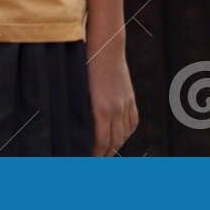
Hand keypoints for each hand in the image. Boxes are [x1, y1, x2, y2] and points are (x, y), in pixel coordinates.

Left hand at [85, 30, 137, 155]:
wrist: (106, 47)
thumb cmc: (86, 66)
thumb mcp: (80, 90)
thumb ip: (81, 109)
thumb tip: (77, 128)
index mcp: (101, 110)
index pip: (101, 142)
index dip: (96, 155)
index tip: (88, 161)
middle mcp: (116, 109)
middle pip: (114, 142)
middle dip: (105, 155)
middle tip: (96, 162)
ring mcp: (125, 103)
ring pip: (124, 134)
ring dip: (116, 146)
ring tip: (107, 153)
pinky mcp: (130, 97)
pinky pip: (132, 121)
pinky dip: (127, 132)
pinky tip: (121, 136)